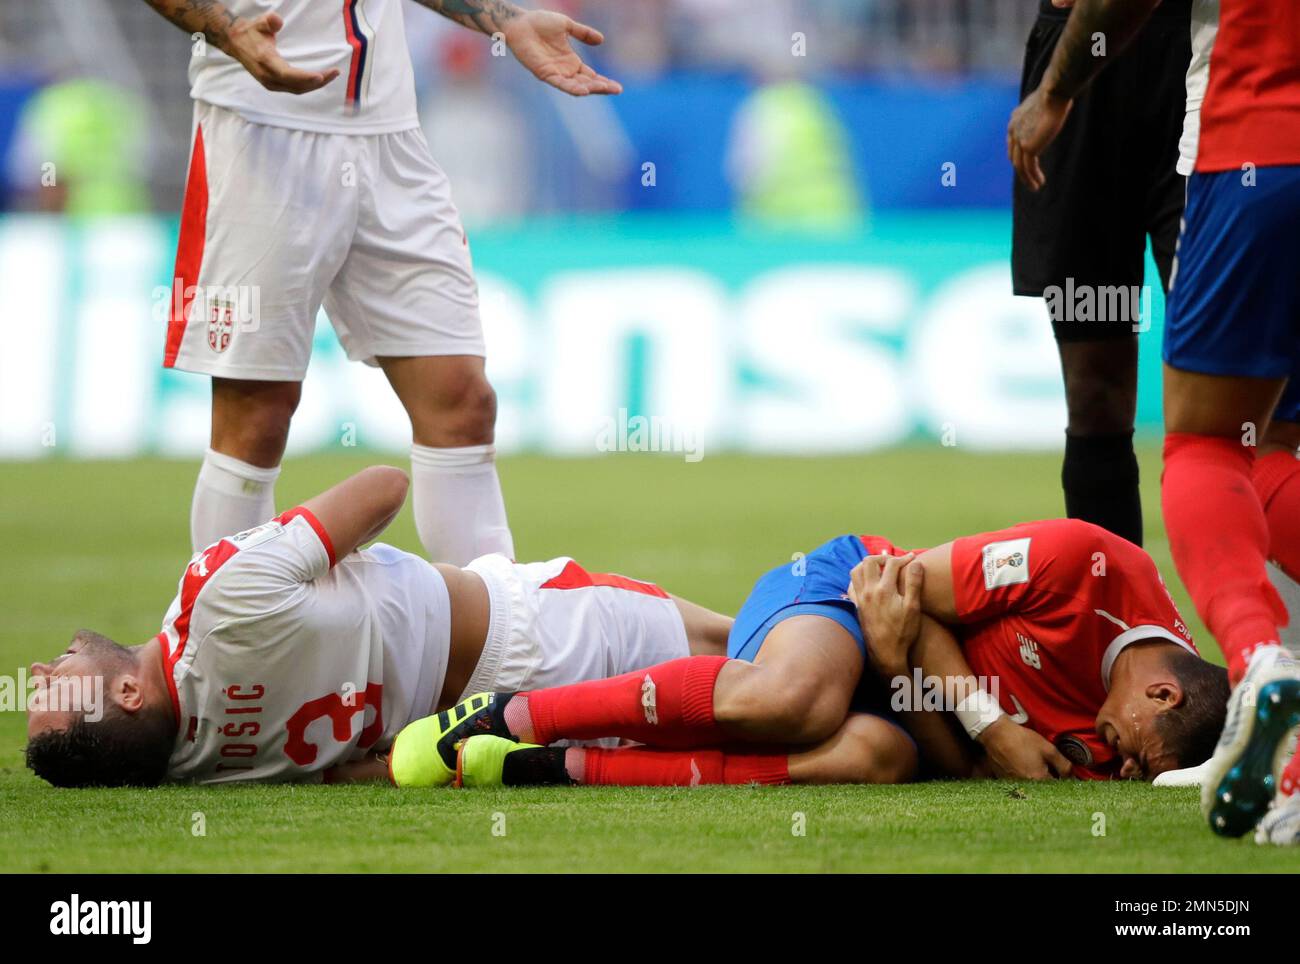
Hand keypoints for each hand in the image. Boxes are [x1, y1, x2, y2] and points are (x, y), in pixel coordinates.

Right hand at [227, 13, 339, 93]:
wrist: (235, 43)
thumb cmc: (251, 32)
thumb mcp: (260, 22)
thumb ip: (269, 21)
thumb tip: (277, 20)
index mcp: (266, 62)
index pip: (287, 74)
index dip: (304, 77)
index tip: (320, 75)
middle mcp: (268, 77)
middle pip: (297, 85)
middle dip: (317, 81)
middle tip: (334, 73)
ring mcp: (271, 84)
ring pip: (298, 89)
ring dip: (315, 85)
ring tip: (331, 75)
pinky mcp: (274, 85)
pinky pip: (295, 89)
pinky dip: (308, 86)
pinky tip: (319, 79)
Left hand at [503, 10, 621, 95]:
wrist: (520, 22)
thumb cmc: (539, 23)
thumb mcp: (567, 26)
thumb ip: (583, 33)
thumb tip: (601, 40)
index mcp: (571, 61)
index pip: (591, 76)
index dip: (604, 82)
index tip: (618, 87)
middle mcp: (565, 70)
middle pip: (587, 83)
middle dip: (602, 87)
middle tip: (617, 90)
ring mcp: (555, 73)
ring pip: (576, 86)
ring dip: (590, 88)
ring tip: (604, 88)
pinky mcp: (545, 73)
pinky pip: (560, 84)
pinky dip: (572, 88)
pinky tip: (584, 91)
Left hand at [848, 553, 922, 677]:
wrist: (886, 654)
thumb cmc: (903, 632)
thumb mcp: (913, 608)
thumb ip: (914, 583)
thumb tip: (915, 563)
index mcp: (884, 590)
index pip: (892, 563)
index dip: (904, 558)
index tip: (913, 559)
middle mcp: (868, 591)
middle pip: (869, 561)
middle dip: (883, 557)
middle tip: (895, 561)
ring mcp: (860, 599)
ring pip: (856, 571)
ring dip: (867, 565)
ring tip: (881, 567)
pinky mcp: (856, 607)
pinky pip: (851, 585)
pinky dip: (858, 577)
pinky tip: (868, 581)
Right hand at [978, 717, 1071, 779]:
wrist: (996, 734)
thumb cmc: (1021, 739)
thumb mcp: (1048, 748)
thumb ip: (1063, 764)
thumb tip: (1071, 775)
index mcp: (1038, 779)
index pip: (1056, 787)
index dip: (1061, 780)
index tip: (1061, 774)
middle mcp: (1026, 785)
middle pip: (1042, 788)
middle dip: (1047, 780)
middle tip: (1046, 767)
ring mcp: (1012, 783)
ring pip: (1029, 785)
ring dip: (1032, 778)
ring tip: (1030, 764)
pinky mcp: (1003, 779)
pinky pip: (1016, 782)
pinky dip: (1020, 776)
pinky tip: (1019, 764)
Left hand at [1007, 85, 1072, 190]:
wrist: (1053, 93)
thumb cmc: (1054, 94)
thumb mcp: (1043, 104)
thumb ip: (1041, 111)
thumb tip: (1053, 107)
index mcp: (1015, 120)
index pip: (1012, 143)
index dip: (1017, 155)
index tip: (1026, 164)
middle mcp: (1013, 130)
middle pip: (1014, 156)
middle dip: (1021, 170)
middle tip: (1029, 179)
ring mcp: (1019, 139)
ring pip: (1019, 166)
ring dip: (1027, 178)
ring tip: (1035, 187)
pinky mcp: (1028, 146)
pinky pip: (1028, 167)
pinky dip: (1032, 177)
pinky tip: (1039, 183)